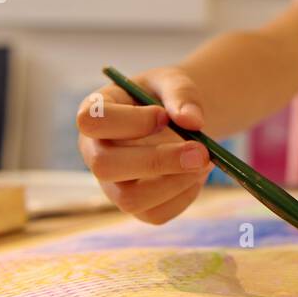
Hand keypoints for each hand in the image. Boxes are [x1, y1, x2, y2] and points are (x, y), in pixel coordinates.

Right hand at [76, 66, 212, 223]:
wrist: (178, 120)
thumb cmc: (167, 97)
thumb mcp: (175, 82)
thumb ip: (183, 95)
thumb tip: (192, 122)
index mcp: (95, 113)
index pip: (92, 121)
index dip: (130, 121)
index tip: (164, 116)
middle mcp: (95, 152)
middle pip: (105, 166)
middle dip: (157, 161)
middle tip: (201, 151)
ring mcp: (112, 184)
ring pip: (131, 199)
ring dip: (175, 182)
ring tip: (204, 160)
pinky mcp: (135, 205)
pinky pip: (156, 214)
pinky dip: (184, 196)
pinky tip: (196, 174)